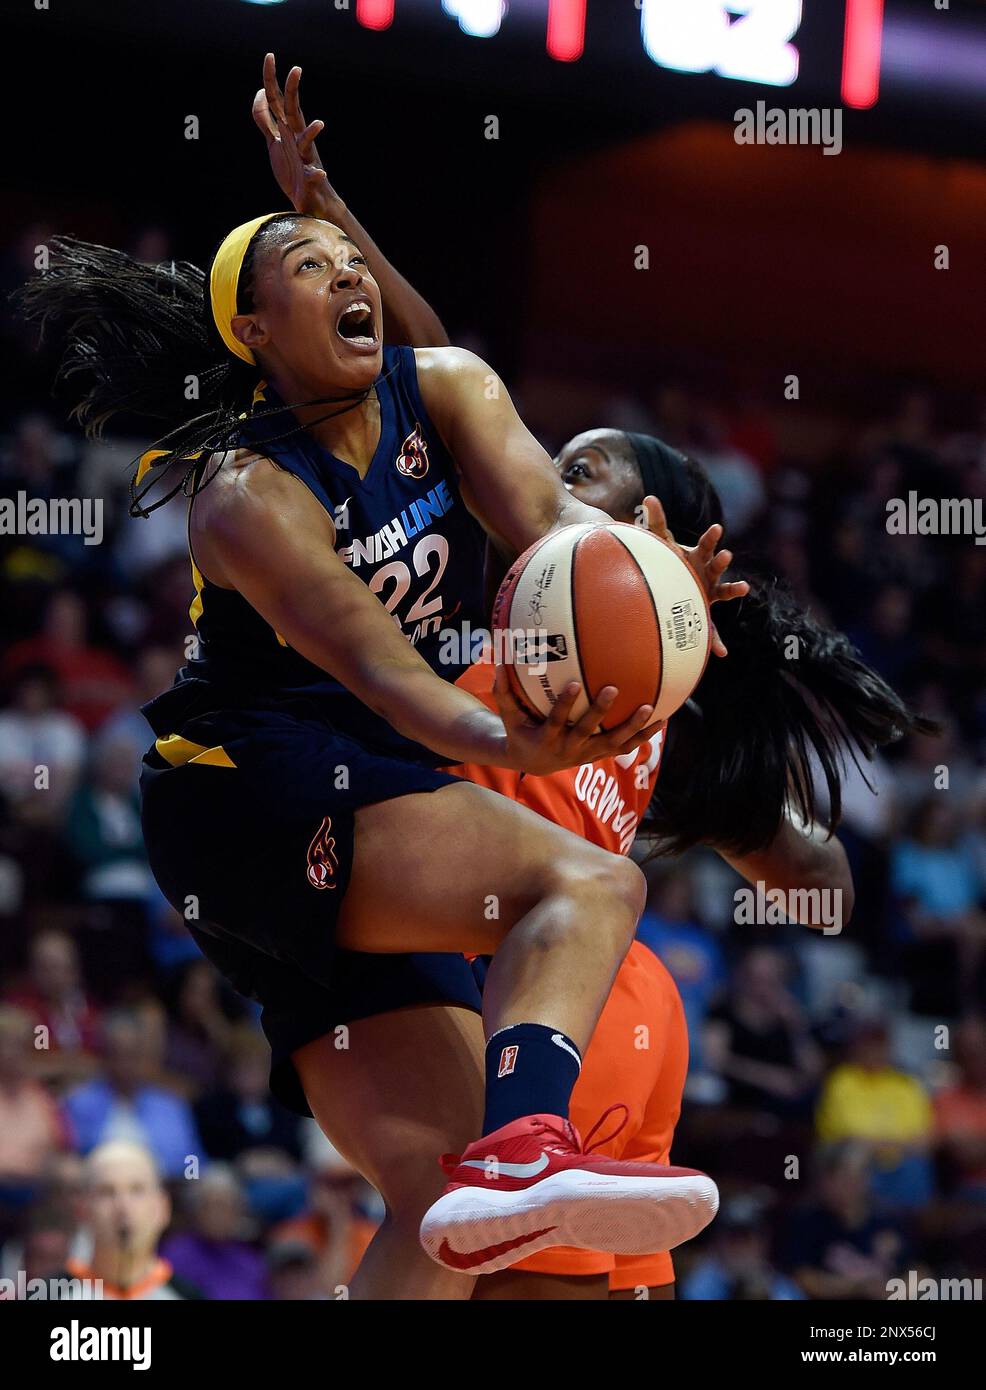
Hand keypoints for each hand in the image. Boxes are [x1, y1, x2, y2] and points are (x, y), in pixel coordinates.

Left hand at [252, 53, 337, 218]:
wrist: (310, 198)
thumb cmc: (293, 169)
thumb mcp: (274, 141)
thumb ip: (265, 119)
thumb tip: (261, 93)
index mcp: (287, 129)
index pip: (277, 99)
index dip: (271, 79)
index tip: (270, 56)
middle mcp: (297, 138)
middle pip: (293, 111)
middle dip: (294, 92)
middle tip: (296, 70)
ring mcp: (306, 157)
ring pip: (308, 141)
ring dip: (313, 133)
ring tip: (319, 124)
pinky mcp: (311, 177)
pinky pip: (315, 175)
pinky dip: (317, 174)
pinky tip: (319, 173)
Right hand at [493, 666, 661, 775]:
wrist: (534, 763)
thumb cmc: (521, 731)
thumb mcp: (509, 715)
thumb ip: (504, 691)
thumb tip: (499, 659)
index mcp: (547, 738)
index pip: (556, 720)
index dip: (565, 704)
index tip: (573, 684)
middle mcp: (570, 749)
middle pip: (588, 730)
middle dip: (600, 712)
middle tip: (612, 689)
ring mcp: (588, 754)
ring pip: (614, 743)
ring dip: (632, 727)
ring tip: (650, 709)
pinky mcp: (601, 755)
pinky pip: (626, 747)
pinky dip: (643, 735)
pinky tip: (662, 720)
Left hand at [641, 495, 748, 657]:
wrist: (673, 578)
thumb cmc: (669, 558)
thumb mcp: (661, 541)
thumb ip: (656, 520)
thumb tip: (648, 496)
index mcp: (699, 555)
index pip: (706, 544)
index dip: (711, 537)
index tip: (716, 529)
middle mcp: (709, 572)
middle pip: (717, 565)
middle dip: (721, 561)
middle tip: (725, 555)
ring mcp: (710, 592)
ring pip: (724, 591)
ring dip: (734, 589)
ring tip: (744, 587)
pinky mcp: (704, 611)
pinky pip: (712, 628)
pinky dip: (715, 640)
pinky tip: (720, 652)